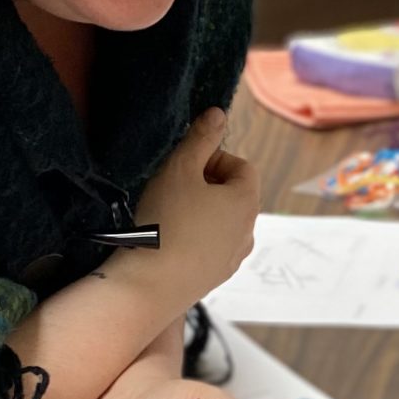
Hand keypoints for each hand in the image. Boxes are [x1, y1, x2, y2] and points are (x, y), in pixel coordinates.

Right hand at [136, 109, 261, 306]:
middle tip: (173, 189)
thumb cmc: (166, 220)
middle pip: (233, 195)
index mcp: (247, 201)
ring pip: (222, 223)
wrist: (150, 284)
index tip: (186, 167)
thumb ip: (201, 138)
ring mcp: (234, 258)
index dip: (213, 159)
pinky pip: (210, 247)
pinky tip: (169, 241)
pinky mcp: (216, 277)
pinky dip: (194, 239)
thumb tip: (218, 114)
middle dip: (206, 186)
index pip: (242, 166)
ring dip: (200, 213)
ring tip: (169, 216)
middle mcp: (249, 231)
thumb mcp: (180, 168)